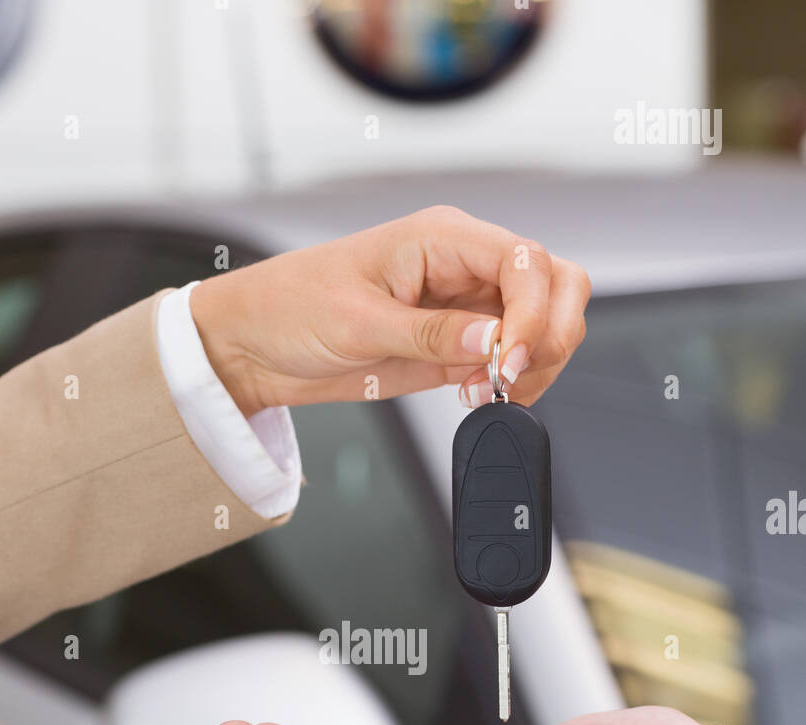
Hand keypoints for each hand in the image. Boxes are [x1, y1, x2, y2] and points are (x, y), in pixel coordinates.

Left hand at [190, 205, 590, 416]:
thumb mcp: (358, 322)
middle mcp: (464, 265)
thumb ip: (431, 333)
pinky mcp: (459, 343)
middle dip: (552, 334)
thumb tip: (492, 339)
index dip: (535, 312)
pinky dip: (515, 382)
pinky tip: (479, 395)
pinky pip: (514, 357)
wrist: (260, 344)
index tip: (511, 359)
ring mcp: (467, 305)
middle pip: (556, 284)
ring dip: (537, 363)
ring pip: (546, 323)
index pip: (526, 260)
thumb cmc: (293, 308)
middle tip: (512, 377)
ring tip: (487, 391)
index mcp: (443, 237)